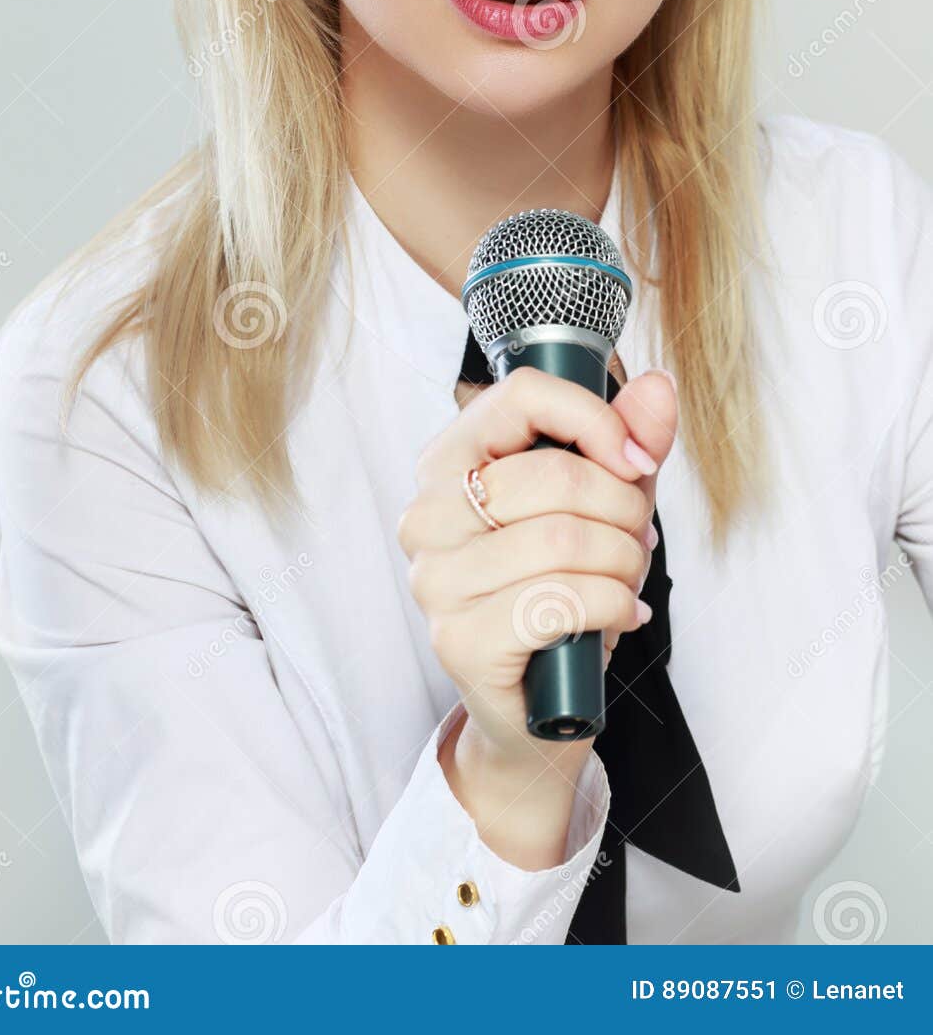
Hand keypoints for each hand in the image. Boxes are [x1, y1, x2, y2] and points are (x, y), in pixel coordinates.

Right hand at [398, 366, 676, 773]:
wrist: (539, 698)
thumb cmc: (561, 586)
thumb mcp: (604, 503)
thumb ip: (629, 440)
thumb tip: (658, 386)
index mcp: (450, 461)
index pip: (520, 396)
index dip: (594, 420)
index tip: (634, 460)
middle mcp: (428, 513)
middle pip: (553, 474)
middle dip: (622, 507)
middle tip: (637, 537)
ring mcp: (436, 579)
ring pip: (561, 540)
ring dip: (623, 562)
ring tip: (628, 577)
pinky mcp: (459, 640)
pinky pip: (557, 603)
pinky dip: (611, 606)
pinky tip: (619, 613)